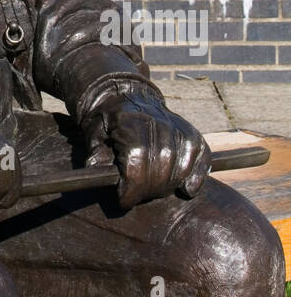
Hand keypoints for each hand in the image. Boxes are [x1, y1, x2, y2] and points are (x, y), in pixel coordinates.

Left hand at [83, 85, 210, 208]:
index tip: (123, 199)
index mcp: (131, 122)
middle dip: (147, 190)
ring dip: (168, 186)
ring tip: (153, 191)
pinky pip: (201, 156)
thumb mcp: (94, 134)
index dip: (131, 186)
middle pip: (160, 166)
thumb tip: (99, 175)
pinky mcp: (191, 132)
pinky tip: (187, 189)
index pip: (137, 160)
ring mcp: (177, 127)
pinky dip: (197, 175)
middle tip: (136, 196)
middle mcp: (158, 123)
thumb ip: (97, 156)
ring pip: (180, 165)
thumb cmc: (108, 121)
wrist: (126, 97)